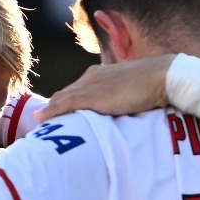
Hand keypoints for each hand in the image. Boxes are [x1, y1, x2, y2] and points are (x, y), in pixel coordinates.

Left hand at [39, 56, 174, 120]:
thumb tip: (122, 109)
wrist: (161, 77)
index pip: (75, 89)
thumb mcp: (131, 91)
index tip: (55, 113)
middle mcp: (90, 77)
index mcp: (99, 74)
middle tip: (42, 122)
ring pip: (61, 99)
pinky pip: (65, 104)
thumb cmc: (153, 84)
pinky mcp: (92, 97)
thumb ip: (121, 98)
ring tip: (39, 124)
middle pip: (64, 93)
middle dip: (53, 107)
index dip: (64, 102)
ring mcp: (90, 86)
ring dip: (50, 111)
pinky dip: (52, 112)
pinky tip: (42, 119)